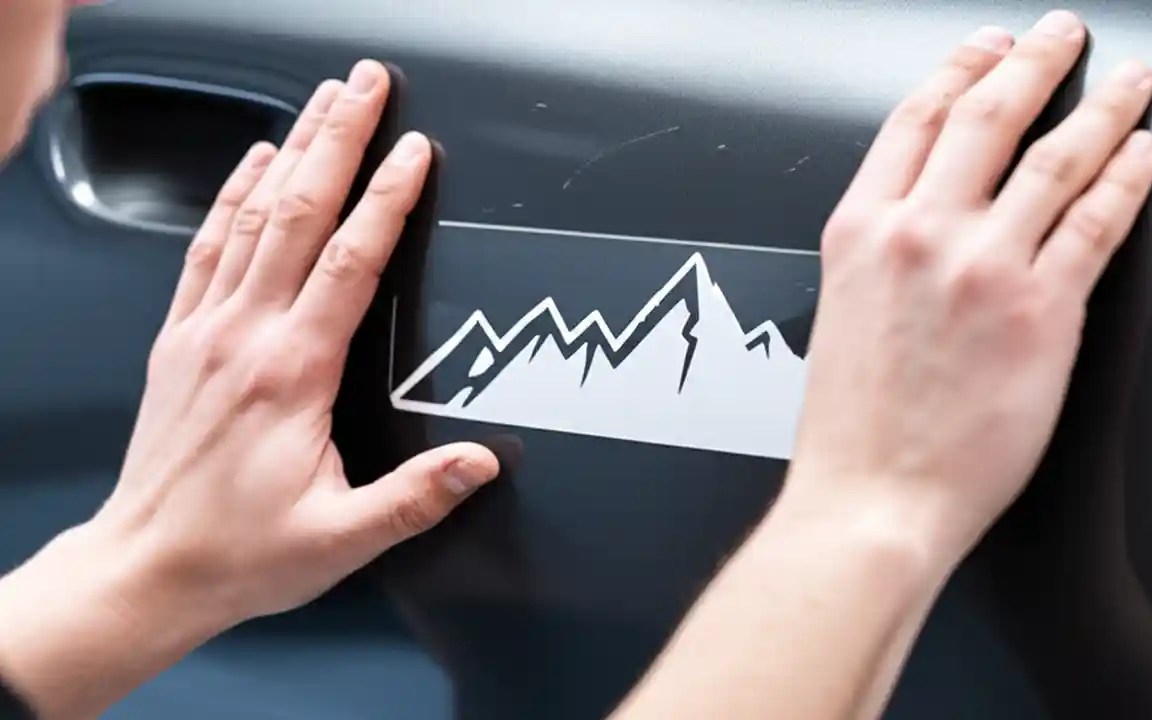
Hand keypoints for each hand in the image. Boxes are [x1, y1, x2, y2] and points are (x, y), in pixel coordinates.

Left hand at [0, 61, 497, 718]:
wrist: (147, 568)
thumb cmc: (240, 553)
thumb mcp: (342, 538)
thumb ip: (416, 496)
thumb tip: (480, 462)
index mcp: (291, 373)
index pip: (349, 262)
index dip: (386, 198)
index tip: (414, 151)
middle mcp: (243, 336)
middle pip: (296, 212)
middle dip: (336, 139)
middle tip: (367, 86)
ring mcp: (204, 330)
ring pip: (251, 216)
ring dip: (289, 150)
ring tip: (322, 103)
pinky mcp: (181, 339)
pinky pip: (207, 246)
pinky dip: (232, 196)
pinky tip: (252, 164)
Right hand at [788, 10, 1151, 559]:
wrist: (872, 500)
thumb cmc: (853, 428)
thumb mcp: (842, 312)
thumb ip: (885, 251)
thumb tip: (934, 216)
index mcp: (860, 231)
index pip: (916, 120)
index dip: (960, 69)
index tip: (987, 49)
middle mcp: (920, 234)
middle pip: (990, 115)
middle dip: (1036, 61)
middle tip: (1064, 36)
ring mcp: (984, 266)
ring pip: (1057, 158)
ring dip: (1103, 108)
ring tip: (1130, 84)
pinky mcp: (1044, 309)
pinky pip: (1098, 222)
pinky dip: (1128, 178)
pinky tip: (1141, 157)